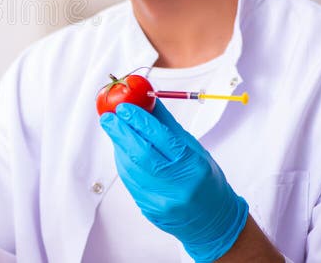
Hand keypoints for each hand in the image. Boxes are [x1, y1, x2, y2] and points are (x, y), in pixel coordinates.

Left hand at [100, 100, 247, 261]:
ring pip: (131, 168)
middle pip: (141, 154)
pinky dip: (123, 163)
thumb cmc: (205, 181)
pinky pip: (129, 181)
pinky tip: (121, 151)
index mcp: (193, 167)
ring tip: (114, 130)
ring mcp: (162, 201)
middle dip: (120, 132)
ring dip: (119, 146)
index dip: (139, 121)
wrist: (212, 220)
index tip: (124, 107)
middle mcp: (178, 186)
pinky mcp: (149, 209)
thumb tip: (147, 101)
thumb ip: (168, 126)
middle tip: (108, 117)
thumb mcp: (194, 150)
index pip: (162, 139)